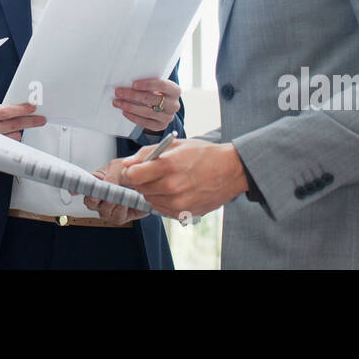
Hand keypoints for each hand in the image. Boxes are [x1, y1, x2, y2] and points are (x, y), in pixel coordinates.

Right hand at [0, 102, 45, 142]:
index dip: (20, 109)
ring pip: (15, 135)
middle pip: (13, 124)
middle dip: (30, 121)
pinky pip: (13, 144)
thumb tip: (25, 107)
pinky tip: (15, 134)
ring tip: (29, 125)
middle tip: (41, 119)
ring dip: (23, 130)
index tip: (32, 107)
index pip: (4, 112)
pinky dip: (17, 138)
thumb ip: (4, 111)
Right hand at [81, 157, 147, 225]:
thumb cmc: (130, 172)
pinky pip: (116, 217)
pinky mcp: (119, 216)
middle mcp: (100, 197)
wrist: (148, 181)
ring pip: (103, 212)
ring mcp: (109, 208)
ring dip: (111, 204)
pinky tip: (126, 203)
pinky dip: (121, 210)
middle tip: (101, 194)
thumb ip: (111, 176)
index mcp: (96, 182)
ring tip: (119, 197)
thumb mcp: (119, 167)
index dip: (76, 189)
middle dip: (95, 199)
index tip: (74, 190)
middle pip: (89, 203)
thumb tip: (105, 185)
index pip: (82, 186)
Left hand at [113, 77, 180, 132]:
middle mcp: (174, 105)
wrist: (164, 106)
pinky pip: (146, 123)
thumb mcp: (157, 84)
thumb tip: (127, 80)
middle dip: (133, 95)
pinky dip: (134, 117)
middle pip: (152, 99)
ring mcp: (168, 117)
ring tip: (118, 102)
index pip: (162, 85)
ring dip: (130, 107)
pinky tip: (125, 112)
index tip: (133, 84)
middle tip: (118, 92)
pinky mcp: (161, 126)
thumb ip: (148, 81)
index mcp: (175, 90)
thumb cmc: (158, 91)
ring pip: (147, 112)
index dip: (147, 84)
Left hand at [121, 139, 246, 219]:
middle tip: (156, 172)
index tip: (136, 169)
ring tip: (169, 180)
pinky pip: (161, 209)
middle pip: (140, 188)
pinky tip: (176, 191)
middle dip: (143, 180)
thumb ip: (147, 152)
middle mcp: (172, 187)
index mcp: (168, 166)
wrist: (230, 171)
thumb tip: (127, 163)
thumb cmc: (204, 155)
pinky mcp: (184, 213)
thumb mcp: (175, 145)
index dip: (131, 171)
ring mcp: (178, 203)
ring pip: (150, 200)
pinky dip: (163, 201)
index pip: (133, 176)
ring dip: (153, 191)